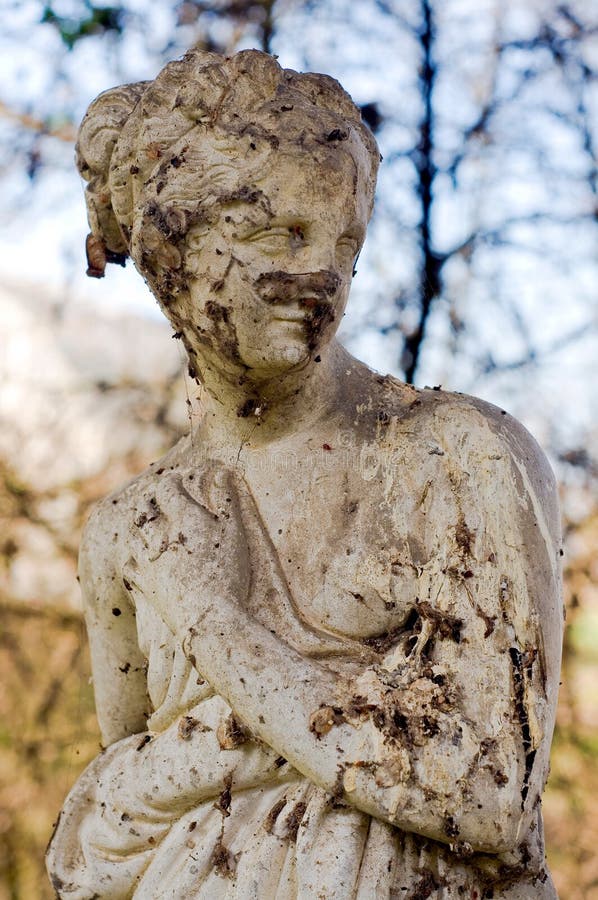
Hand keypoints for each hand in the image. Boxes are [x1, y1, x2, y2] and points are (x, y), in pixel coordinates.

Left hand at [121, 463, 249, 634]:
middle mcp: (160, 536)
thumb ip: (227, 499)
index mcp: (183, 518)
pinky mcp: (145, 585)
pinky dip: (131, 560)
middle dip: (149, 500)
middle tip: (157, 498)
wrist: (208, 618)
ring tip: (146, 524)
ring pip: (133, 535)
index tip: (179, 480)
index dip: (172, 481)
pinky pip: (129, 567)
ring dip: (137, 526)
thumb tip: (222, 471)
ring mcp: (149, 561)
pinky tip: (135, 560)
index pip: (167, 488)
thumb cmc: (227, 574)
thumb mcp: (235, 533)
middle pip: (143, 509)